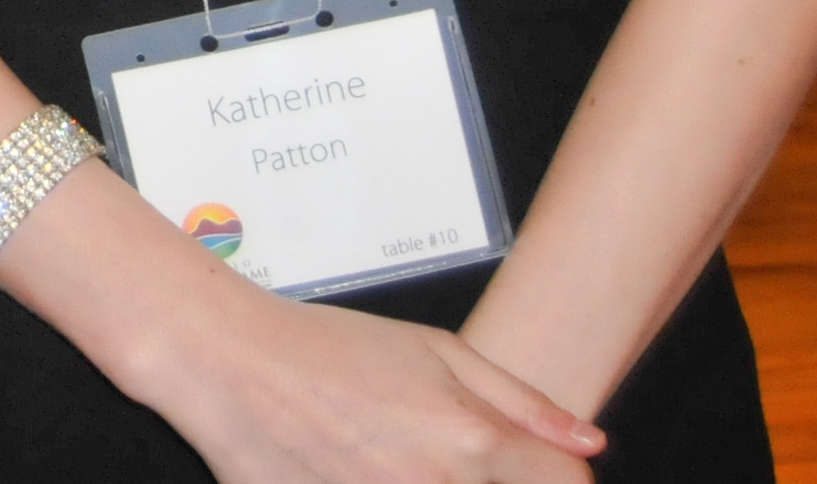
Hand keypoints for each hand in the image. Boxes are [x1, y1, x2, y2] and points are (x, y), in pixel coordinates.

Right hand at [144, 280, 606, 482]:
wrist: (226, 364)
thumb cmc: (324, 347)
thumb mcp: (433, 349)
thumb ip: (520, 401)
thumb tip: (590, 443)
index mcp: (471, 442)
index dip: (562, 477)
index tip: (538, 468)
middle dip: (494, 480)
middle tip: (441, 451)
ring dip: (438, 483)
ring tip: (391, 456)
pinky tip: (364, 467)